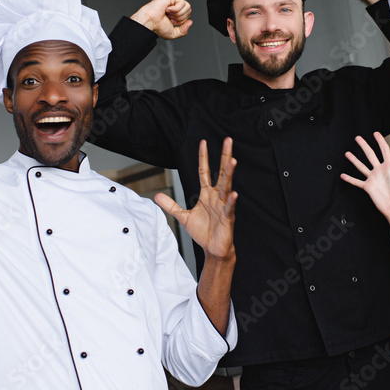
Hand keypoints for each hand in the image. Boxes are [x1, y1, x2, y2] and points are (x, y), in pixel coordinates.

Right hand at [130, 0, 192, 39]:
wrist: (149, 22)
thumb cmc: (157, 27)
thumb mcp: (173, 33)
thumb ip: (184, 30)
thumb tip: (190, 22)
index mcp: (175, 12)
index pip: (188, 14)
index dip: (181, 21)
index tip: (171, 21)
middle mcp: (174, 4)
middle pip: (189, 10)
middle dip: (180, 18)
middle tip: (169, 18)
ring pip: (187, 6)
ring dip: (178, 14)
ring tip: (168, 14)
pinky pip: (182, 3)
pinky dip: (175, 9)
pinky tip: (167, 9)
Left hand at [155, 138, 236, 260]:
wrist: (214, 249)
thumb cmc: (203, 232)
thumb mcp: (183, 217)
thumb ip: (171, 205)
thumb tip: (157, 196)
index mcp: (207, 194)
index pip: (205, 171)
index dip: (203, 157)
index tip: (203, 142)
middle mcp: (216, 196)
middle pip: (221, 173)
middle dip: (224, 156)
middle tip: (228, 140)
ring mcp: (223, 206)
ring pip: (226, 186)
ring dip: (229, 174)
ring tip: (233, 160)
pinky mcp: (227, 218)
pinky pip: (229, 207)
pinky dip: (230, 201)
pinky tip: (233, 193)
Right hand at [341, 132, 389, 225]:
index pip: (384, 151)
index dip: (380, 141)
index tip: (376, 133)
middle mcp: (380, 171)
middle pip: (370, 155)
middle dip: (364, 146)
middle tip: (358, 138)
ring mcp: (373, 179)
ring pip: (361, 166)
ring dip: (354, 160)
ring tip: (347, 154)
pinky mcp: (368, 187)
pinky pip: (357, 182)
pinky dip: (350, 179)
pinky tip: (343, 175)